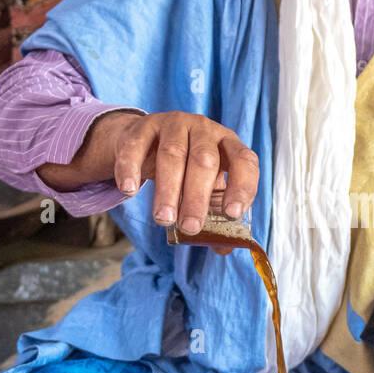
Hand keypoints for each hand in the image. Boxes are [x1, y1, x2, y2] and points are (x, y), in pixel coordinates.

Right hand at [112, 111, 258, 232]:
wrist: (149, 143)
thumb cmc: (187, 171)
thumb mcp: (206, 190)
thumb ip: (215, 217)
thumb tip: (224, 248)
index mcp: (228, 145)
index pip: (244, 161)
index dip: (241, 186)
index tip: (232, 214)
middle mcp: (205, 130)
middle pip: (204, 160)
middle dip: (197, 197)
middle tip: (189, 226)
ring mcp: (174, 124)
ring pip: (172, 154)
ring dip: (168, 190)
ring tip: (163, 219)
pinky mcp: (144, 126)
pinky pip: (136, 146)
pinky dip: (131, 169)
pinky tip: (129, 190)